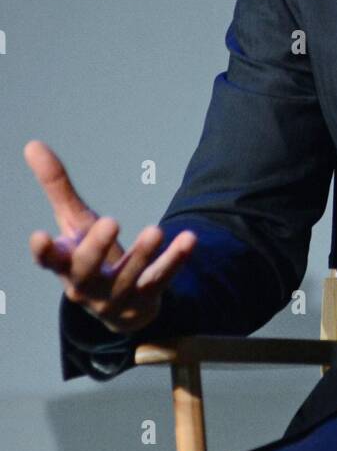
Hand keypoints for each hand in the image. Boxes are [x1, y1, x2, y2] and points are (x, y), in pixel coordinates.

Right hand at [25, 139, 196, 334]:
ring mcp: (116, 298)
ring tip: (156, 230)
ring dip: (142, 255)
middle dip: (96, 248)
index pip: (49, 261)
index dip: (44, 251)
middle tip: (111, 221)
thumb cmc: (91, 254)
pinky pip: (161, 280)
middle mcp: (86, 287)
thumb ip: (57, 187)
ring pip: (128, 279)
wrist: (122, 305)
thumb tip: (32, 144)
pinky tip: (189, 239)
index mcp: (65, 266)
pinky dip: (175, 260)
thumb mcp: (75, 221)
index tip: (40, 236)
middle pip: (85, 272)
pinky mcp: (145, 301)